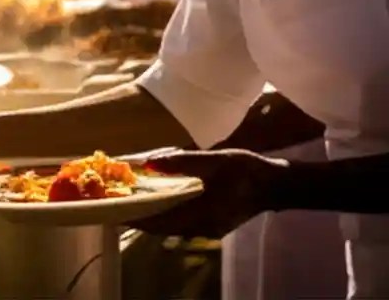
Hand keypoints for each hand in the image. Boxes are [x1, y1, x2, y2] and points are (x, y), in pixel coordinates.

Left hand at [129, 149, 290, 237]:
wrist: (276, 184)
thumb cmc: (247, 170)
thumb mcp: (215, 160)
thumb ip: (182, 161)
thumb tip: (149, 162)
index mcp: (203, 215)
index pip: (159, 222)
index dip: (134, 217)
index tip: (111, 209)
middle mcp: (202, 228)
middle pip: (161, 227)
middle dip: (137, 216)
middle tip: (114, 202)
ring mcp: (207, 229)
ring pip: (169, 227)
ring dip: (150, 216)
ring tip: (128, 200)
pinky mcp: (210, 224)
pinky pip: (179, 223)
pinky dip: (164, 214)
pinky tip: (154, 201)